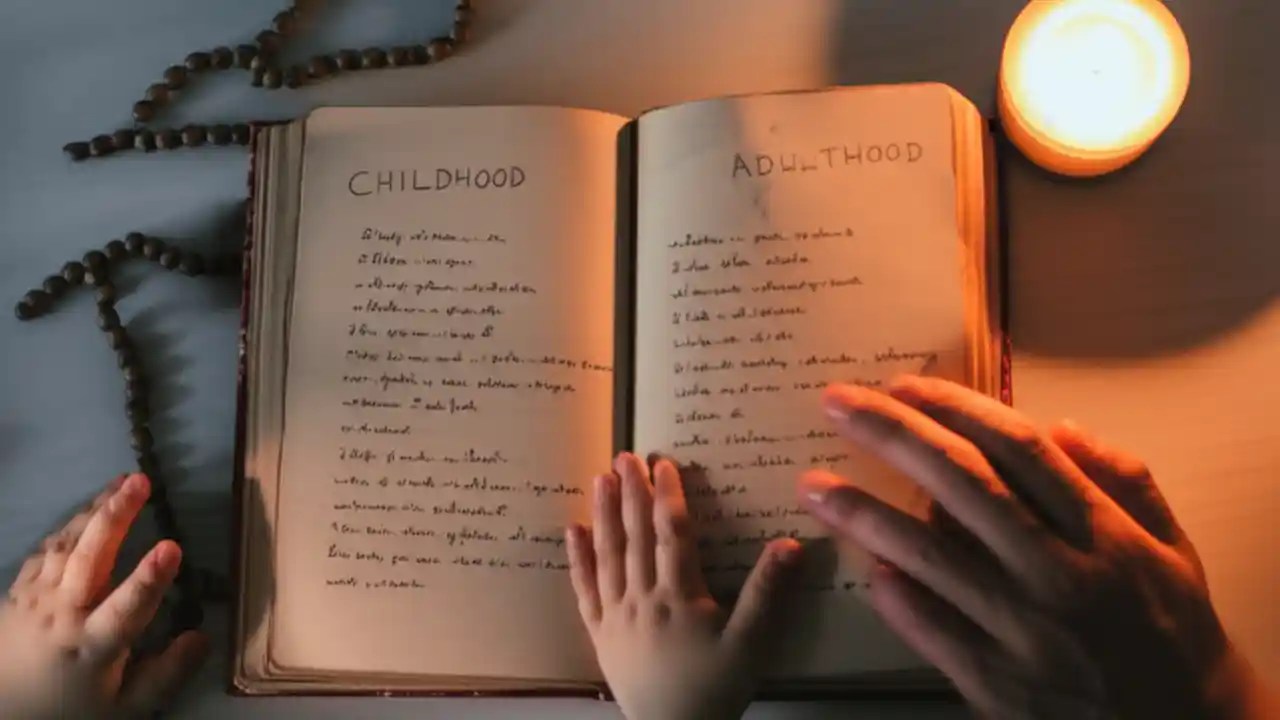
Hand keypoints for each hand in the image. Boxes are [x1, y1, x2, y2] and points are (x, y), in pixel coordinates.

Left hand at [0, 474, 208, 719]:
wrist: (3, 718)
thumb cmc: (72, 712)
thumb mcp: (126, 709)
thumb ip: (166, 674)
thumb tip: (202, 636)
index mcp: (94, 646)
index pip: (128, 606)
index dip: (151, 577)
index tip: (172, 547)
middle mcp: (63, 615)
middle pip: (89, 558)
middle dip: (116, 516)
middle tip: (140, 481)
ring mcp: (35, 601)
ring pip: (65, 546)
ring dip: (93, 510)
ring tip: (120, 483)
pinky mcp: (17, 596)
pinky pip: (42, 553)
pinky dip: (66, 528)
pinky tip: (82, 514)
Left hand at [566, 452, 800, 719]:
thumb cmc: (715, 689)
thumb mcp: (750, 643)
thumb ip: (766, 592)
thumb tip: (789, 543)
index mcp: (678, 596)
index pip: (672, 533)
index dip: (668, 494)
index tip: (663, 462)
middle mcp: (642, 598)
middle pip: (635, 535)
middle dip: (632, 492)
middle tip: (626, 455)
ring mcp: (615, 615)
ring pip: (607, 555)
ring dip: (604, 513)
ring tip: (600, 478)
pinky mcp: (599, 633)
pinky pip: (584, 589)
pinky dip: (577, 558)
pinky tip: (572, 530)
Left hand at [799, 376, 1276, 719]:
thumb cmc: (1169, 629)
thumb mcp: (1170, 546)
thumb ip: (1123, 479)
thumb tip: (1061, 426)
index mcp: (1100, 531)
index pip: (1017, 449)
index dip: (954, 408)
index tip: (903, 384)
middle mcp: (1058, 572)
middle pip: (961, 484)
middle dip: (892, 435)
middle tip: (838, 404)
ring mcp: (1023, 630)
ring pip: (930, 555)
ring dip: (865, 513)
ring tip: (814, 484)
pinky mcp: (996, 683)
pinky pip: (929, 628)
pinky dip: (893, 593)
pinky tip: (860, 562)